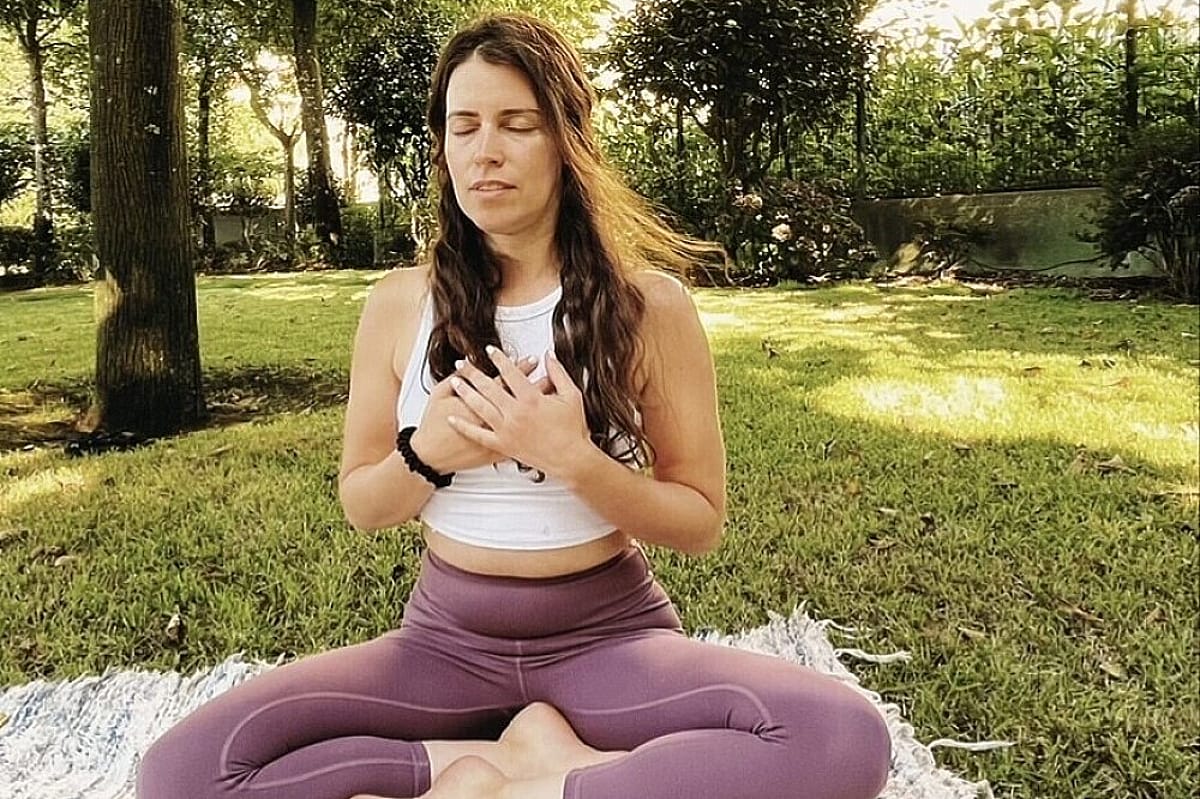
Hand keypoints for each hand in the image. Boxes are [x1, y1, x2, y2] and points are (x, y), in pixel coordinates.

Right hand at [410, 355, 538, 473]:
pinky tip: (543, 421)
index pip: (503, 380)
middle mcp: (490, 419)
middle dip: (534, 380)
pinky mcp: (497, 450)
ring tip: (550, 390)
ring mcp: (496, 436)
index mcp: (478, 402)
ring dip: (538, 403)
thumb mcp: (438, 394)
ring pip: (524, 417)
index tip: (531, 359)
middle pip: (518, 396)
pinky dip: (533, 430)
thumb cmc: (433, 425)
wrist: (431, 455)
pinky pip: (520, 439)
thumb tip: (467, 365)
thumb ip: (453, 378)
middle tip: (549, 372)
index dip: (518, 367)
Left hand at [447, 346, 593, 478]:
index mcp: (531, 399)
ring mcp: (507, 430)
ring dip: (465, 393)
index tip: (489, 350)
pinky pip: (479, 435)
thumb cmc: (573, 429)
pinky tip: (452, 419)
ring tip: (455, 382)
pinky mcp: (503, 445)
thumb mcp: (571, 395)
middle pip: (488, 387)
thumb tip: (548, 355)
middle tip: (463, 363)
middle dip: (473, 372)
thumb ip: (558, 373)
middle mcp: (516, 413)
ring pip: (480, 407)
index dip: (498, 358)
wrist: (571, 459)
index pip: (510, 372)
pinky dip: (464, 427)